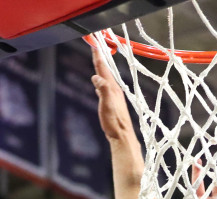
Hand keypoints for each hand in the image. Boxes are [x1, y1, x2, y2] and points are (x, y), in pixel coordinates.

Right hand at [91, 45, 140, 161]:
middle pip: (105, 70)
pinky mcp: (113, 103)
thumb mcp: (106, 106)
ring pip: (106, 78)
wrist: (122, 136)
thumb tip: (96, 77)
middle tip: (95, 46)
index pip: (103, 68)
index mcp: (112, 88)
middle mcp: (114, 90)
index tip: (94, 43)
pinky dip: (101, 80)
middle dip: (100, 58)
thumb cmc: (114, 123)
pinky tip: (99, 83)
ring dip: (101, 68)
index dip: (98, 56)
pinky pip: (105, 86)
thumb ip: (102, 90)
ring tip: (97, 61)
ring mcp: (114, 96)